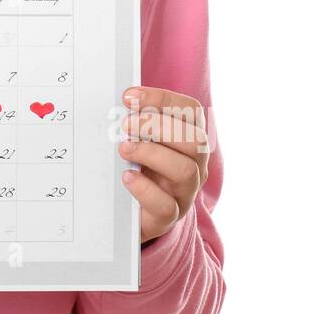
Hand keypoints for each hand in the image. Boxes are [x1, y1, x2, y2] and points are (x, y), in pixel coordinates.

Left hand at [117, 85, 209, 244]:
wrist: (134, 211)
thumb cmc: (139, 167)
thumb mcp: (139, 141)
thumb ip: (135, 125)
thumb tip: (118, 107)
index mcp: (189, 139)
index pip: (190, 111)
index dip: (163, 99)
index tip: (129, 97)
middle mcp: (195, 164)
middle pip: (195, 140)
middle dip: (158, 126)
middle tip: (126, 125)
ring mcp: (185, 192)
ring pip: (186, 170)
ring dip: (152, 154)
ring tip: (124, 149)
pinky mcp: (170, 216)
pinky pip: (167, 205)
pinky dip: (145, 189)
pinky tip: (127, 177)